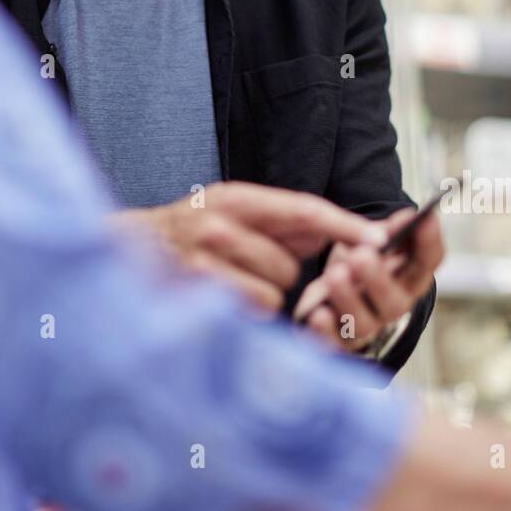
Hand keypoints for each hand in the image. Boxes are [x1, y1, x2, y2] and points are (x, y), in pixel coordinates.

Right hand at [120, 182, 387, 313]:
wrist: (130, 251)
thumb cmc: (190, 232)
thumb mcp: (233, 211)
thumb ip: (283, 221)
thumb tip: (342, 233)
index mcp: (235, 198)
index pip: (304, 209)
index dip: (345, 225)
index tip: (381, 237)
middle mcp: (220, 224)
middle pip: (292, 264)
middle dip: (286, 272)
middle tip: (257, 267)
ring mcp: (205, 261)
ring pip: (273, 292)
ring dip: (264, 294)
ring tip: (235, 282)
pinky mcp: (198, 295)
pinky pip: (249, 312)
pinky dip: (245, 312)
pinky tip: (223, 299)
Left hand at [293, 205, 443, 352]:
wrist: (330, 294)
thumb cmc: (358, 264)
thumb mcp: (372, 242)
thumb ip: (386, 231)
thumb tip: (407, 218)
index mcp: (408, 278)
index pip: (428, 262)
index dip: (430, 242)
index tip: (426, 218)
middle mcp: (392, 305)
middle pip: (395, 301)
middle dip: (377, 279)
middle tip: (360, 255)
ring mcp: (366, 326)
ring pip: (364, 324)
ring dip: (349, 299)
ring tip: (334, 276)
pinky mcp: (339, 341)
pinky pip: (334, 342)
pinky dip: (325, 331)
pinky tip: (318, 314)